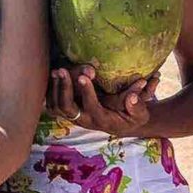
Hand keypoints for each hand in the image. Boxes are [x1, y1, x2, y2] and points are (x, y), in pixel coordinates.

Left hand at [48, 65, 162, 136]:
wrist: (120, 123)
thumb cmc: (132, 116)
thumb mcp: (140, 114)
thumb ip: (138, 107)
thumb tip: (132, 97)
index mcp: (101, 120)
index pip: (92, 108)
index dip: (87, 92)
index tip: (84, 75)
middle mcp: (84, 120)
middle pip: (67, 108)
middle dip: (64, 88)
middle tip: (63, 70)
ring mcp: (74, 116)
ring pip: (57, 106)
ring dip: (56, 88)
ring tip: (57, 70)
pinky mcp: (68, 111)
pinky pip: (53, 103)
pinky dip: (51, 90)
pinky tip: (53, 75)